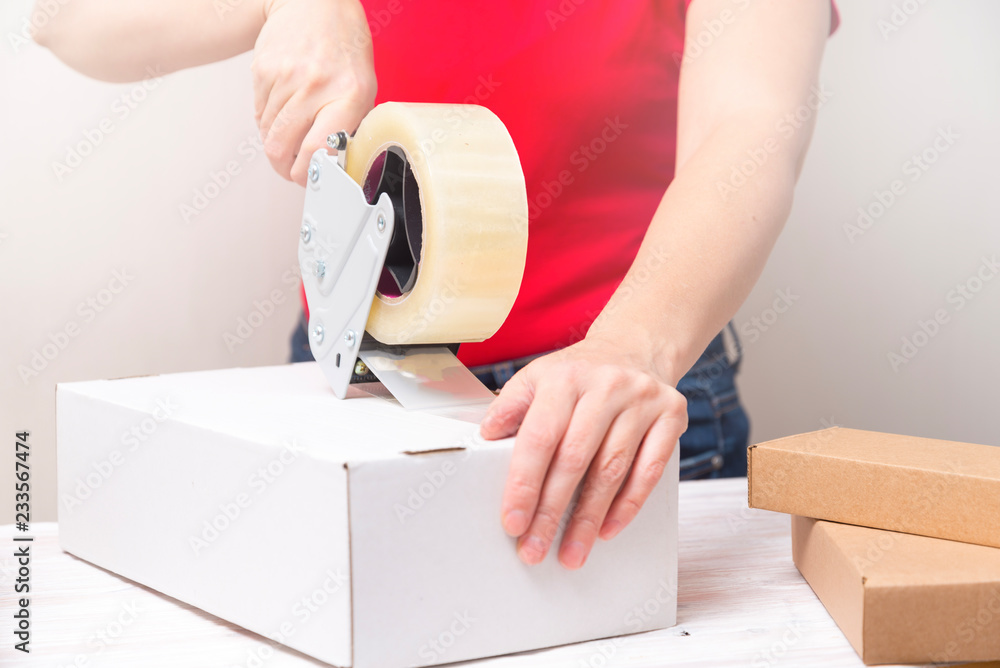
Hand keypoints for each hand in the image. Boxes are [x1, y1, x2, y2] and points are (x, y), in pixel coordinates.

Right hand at [252, 0, 375, 184]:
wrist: (314, 3)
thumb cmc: (343, 47)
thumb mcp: (363, 88)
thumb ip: (349, 127)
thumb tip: (332, 166)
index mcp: (348, 95)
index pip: (320, 149)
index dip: (308, 174)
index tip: (307, 180)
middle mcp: (316, 85)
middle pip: (284, 146)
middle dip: (284, 168)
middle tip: (291, 171)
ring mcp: (286, 77)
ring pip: (268, 132)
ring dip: (275, 143)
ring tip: (289, 137)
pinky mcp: (263, 70)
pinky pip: (258, 112)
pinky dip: (267, 120)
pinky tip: (282, 109)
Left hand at [479, 334, 687, 568]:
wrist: (634, 348)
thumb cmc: (578, 373)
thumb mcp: (536, 378)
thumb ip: (510, 407)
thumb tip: (486, 436)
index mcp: (564, 378)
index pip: (540, 437)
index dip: (525, 484)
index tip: (513, 522)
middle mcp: (605, 385)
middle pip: (575, 459)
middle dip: (552, 512)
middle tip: (535, 548)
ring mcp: (641, 400)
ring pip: (612, 470)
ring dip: (589, 518)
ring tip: (571, 552)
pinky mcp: (671, 415)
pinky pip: (649, 470)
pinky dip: (628, 505)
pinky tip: (607, 529)